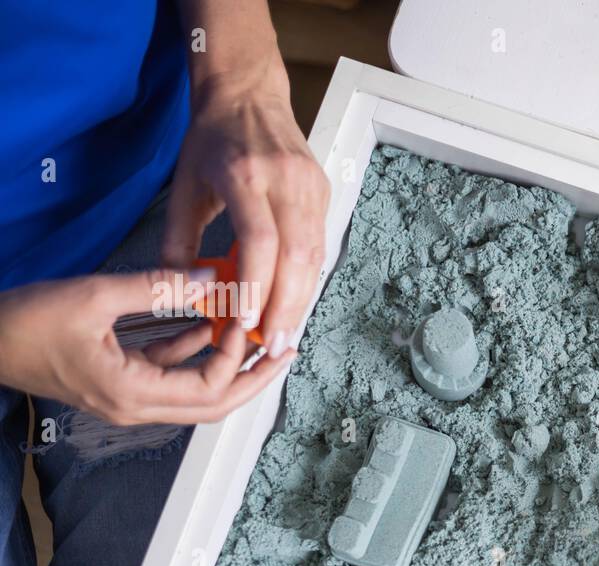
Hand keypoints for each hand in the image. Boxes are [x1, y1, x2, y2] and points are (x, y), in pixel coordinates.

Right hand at [0, 270, 294, 425]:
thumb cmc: (24, 322)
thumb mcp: (95, 296)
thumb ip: (157, 288)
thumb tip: (213, 278)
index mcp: (132, 394)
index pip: (209, 388)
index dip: (237, 356)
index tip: (249, 320)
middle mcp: (135, 407)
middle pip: (214, 404)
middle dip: (253, 377)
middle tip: (285, 349)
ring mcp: (127, 398)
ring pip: (195, 391)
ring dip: (227, 364)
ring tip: (256, 332)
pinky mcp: (118, 381)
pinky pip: (168, 373)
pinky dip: (192, 351)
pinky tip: (206, 321)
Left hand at [162, 66, 328, 358]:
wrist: (248, 95)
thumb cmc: (212, 141)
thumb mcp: (183, 186)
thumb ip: (178, 242)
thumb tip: (183, 294)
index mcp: (245, 175)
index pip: (260, 241)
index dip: (256, 286)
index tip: (245, 321)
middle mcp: (285, 180)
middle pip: (297, 255)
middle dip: (286, 305)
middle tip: (273, 342)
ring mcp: (311, 186)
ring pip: (315, 255)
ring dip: (301, 298)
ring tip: (284, 331)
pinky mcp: (324, 192)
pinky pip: (319, 245)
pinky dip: (307, 279)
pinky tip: (293, 301)